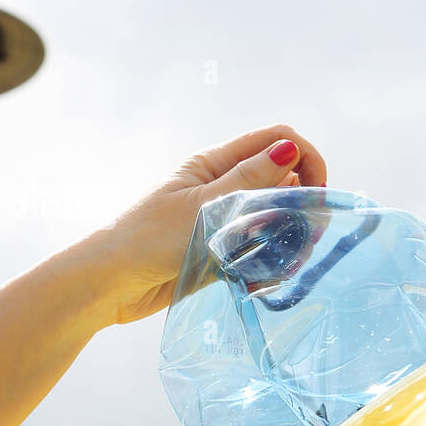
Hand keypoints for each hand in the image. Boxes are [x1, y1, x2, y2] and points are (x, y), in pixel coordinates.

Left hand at [91, 125, 327, 324]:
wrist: (110, 285)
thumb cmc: (148, 239)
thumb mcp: (203, 207)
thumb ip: (248, 182)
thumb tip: (289, 149)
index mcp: (215, 164)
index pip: (275, 140)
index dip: (305, 157)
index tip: (315, 192)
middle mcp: (222, 187)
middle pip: (280, 181)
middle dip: (301, 203)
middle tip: (308, 235)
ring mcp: (222, 221)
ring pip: (272, 219)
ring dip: (288, 237)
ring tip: (287, 262)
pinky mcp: (219, 255)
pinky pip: (257, 251)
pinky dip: (269, 262)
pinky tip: (267, 279)